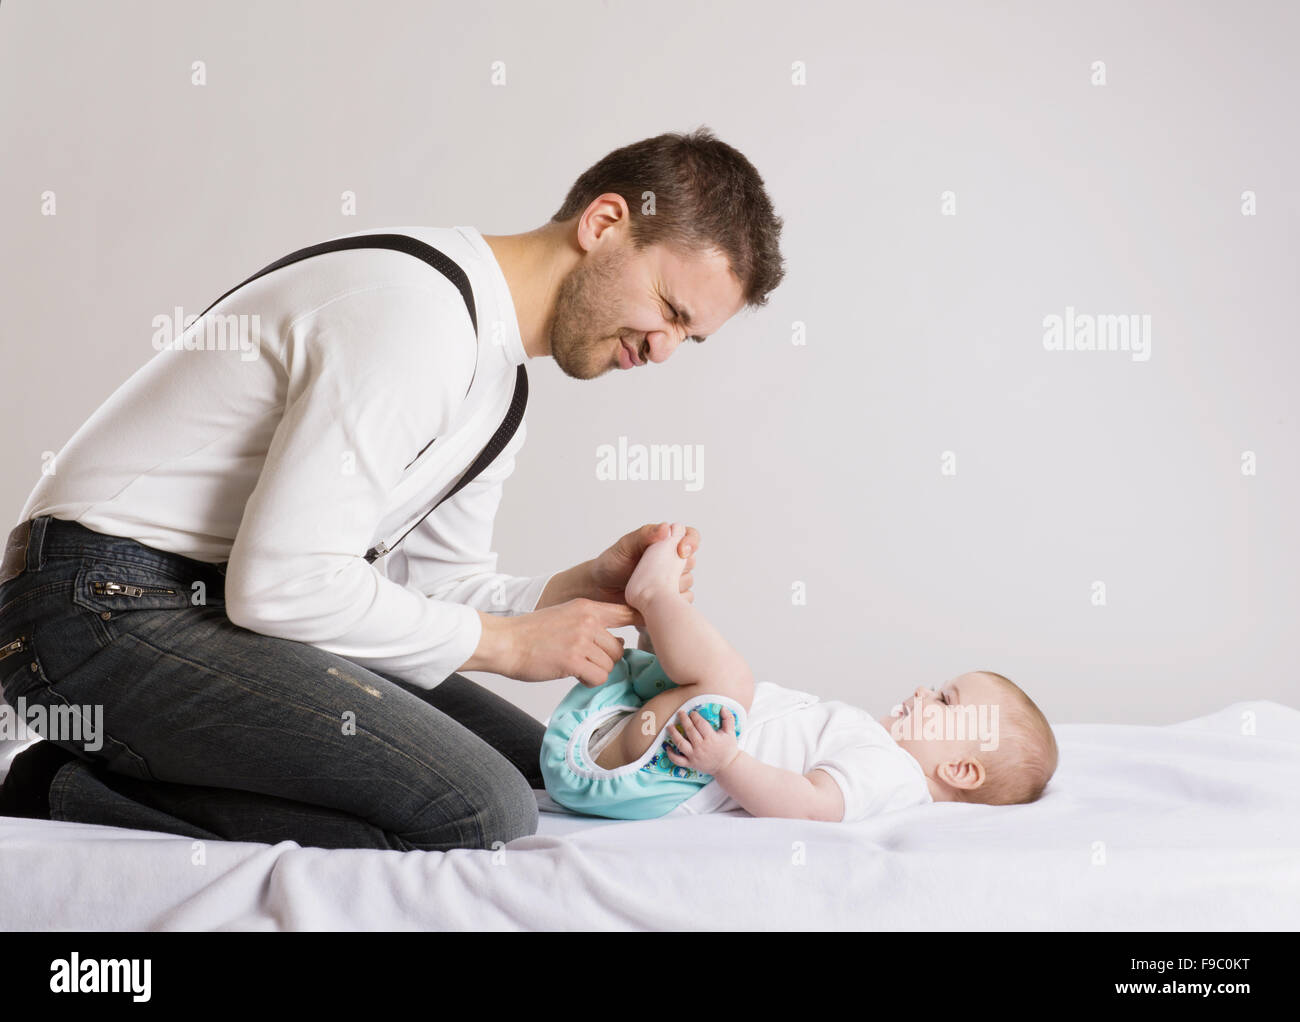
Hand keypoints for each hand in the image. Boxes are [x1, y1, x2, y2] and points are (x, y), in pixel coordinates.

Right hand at [493, 598, 637, 685]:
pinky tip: (571, 673)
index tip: (649, 632)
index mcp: (587, 607)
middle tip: (584, 659)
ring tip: (574, 665)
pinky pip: (598, 677)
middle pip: (619, 648)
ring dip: (595, 670)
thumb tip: (620, 641)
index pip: (627, 612)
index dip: (641, 623)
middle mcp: (587, 621)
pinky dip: (588, 680)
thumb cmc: (532, 633)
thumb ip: (593, 624)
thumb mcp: (565, 615)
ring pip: (610, 665)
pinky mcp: (573, 661)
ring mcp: (581, 641)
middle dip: (605, 659)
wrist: (505, 642)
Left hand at [589, 522, 698, 614]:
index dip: (691, 542)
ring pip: (688, 582)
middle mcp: (672, 560)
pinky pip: (682, 601)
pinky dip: (670, 601)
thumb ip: (645, 534)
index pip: (690, 536)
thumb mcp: (626, 545)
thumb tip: (667, 528)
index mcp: (665, 542)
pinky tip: (653, 601)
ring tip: (649, 588)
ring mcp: (671, 581)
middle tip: (657, 574)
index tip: (682, 551)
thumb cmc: (612, 563)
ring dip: (672, 585)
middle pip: (691, 561)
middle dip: (678, 567)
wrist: (600, 589)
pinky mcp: (669, 599)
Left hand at [664, 706, 739, 774]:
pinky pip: (677, 760)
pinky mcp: (690, 764)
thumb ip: (728, 719)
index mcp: (711, 738)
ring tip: (670, 726)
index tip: (692, 712)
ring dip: (673, 734)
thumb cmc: (728, 748)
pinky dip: (670, 754)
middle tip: (680, 713)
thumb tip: (723, 707)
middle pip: (689, 730)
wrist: (727, 767)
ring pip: (680, 743)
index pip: (700, 724)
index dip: (695, 716)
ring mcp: (694, 756)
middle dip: (684, 720)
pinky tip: (667, 746)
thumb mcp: (731, 732)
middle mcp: (701, 747)